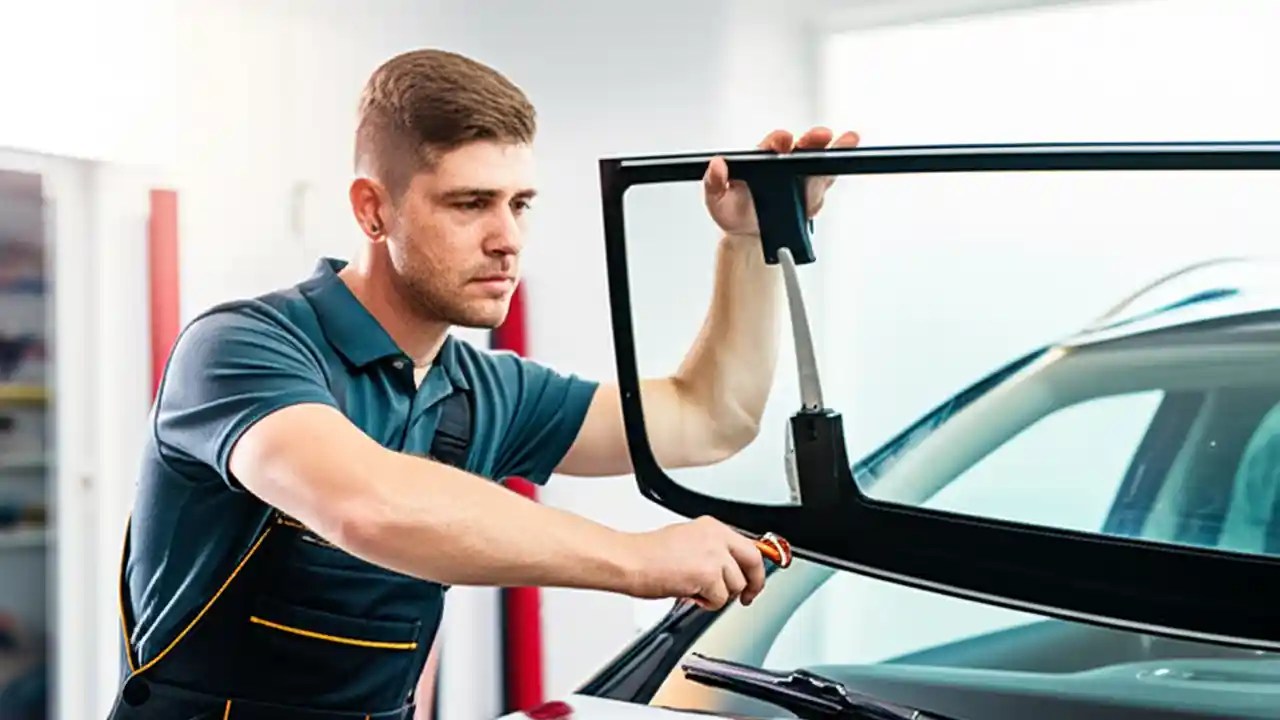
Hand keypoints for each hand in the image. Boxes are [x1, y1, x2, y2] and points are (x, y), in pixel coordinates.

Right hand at [621, 515, 766, 609]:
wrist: (630, 561)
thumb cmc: (648, 555)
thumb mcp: (687, 541)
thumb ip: (711, 550)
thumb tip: (726, 568)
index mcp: (712, 527)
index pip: (747, 545)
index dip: (753, 567)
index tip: (753, 578)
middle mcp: (716, 537)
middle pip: (753, 561)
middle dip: (754, 583)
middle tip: (747, 596)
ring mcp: (714, 555)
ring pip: (736, 585)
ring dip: (719, 595)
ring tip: (697, 590)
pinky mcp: (708, 575)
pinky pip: (720, 599)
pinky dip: (707, 603)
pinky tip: (690, 594)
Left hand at [703, 126, 860, 236]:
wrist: (750, 234)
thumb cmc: (735, 212)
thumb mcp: (717, 201)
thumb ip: (713, 183)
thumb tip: (716, 165)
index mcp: (762, 161)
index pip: (773, 145)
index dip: (779, 141)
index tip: (783, 141)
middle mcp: (785, 165)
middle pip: (802, 147)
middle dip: (813, 140)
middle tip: (822, 135)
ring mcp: (801, 178)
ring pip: (819, 161)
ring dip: (834, 149)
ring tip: (848, 139)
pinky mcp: (814, 193)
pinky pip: (826, 183)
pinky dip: (833, 175)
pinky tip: (843, 165)